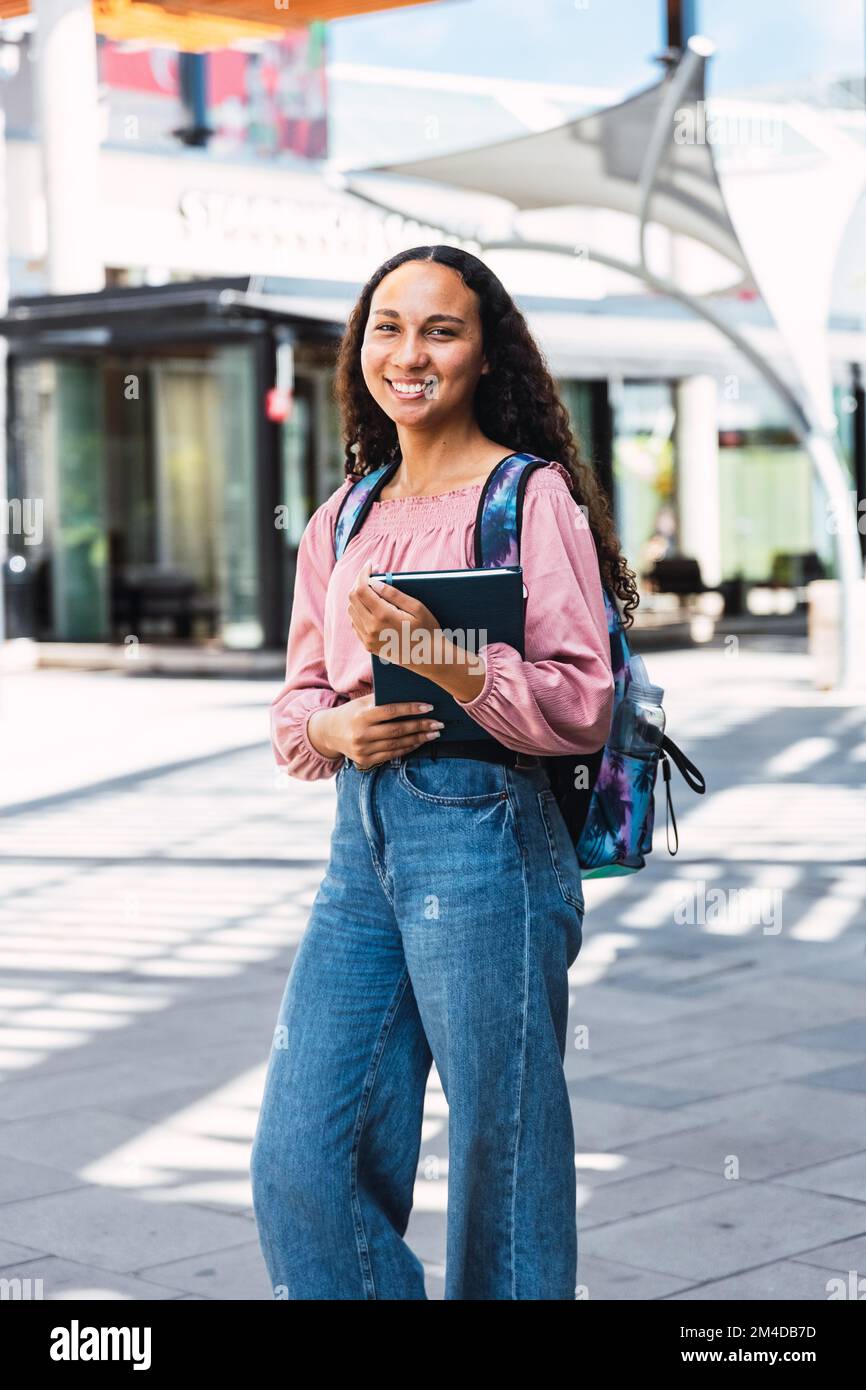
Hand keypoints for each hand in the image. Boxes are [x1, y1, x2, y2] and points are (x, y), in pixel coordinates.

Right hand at [307, 694, 443, 769]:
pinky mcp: (365, 761)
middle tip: (438, 724)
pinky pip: (392, 755)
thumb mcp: (362, 702)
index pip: (390, 711)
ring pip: (397, 745)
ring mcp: (363, 750)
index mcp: (361, 715)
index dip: (411, 709)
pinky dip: (408, 748)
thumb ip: (382, 698)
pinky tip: (419, 742)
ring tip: (433, 733)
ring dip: (418, 739)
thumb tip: (410, 694)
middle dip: (420, 726)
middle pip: (397, 730)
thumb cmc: (351, 712)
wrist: (328, 733)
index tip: (429, 707)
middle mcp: (361, 734)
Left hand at [347, 559, 438, 669]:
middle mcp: (371, 628)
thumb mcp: (416, 607)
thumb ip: (393, 593)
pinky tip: (372, 608)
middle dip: (360, 582)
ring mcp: (367, 639)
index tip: (370, 565)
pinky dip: (359, 612)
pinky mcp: (368, 646)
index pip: (361, 589)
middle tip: (372, 576)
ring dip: (358, 597)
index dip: (363, 573)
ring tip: (373, 591)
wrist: (429, 658)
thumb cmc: (427, 630)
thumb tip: (373, 582)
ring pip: (351, 611)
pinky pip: (355, 624)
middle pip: (352, 598)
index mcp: (383, 616)